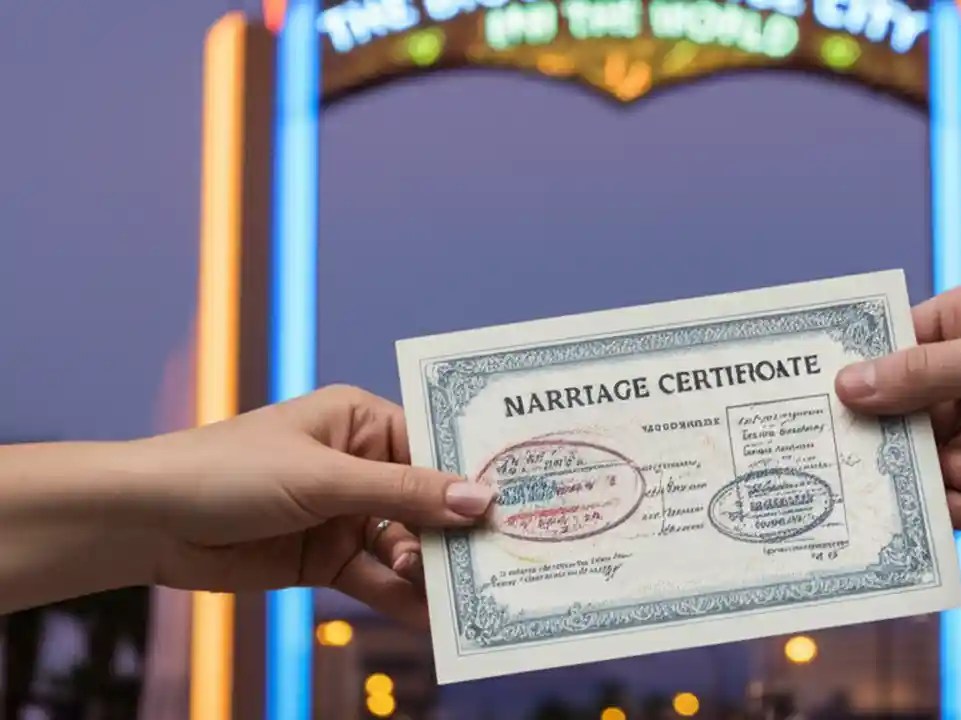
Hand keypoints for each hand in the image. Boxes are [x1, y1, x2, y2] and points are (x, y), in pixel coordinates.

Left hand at [133, 384, 494, 627]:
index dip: (472, 474)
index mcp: (360, 422)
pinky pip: (377, 579)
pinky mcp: (326, 558)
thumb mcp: (323, 479)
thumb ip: (402, 494)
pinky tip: (429, 616)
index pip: (433, 445)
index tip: (516, 500)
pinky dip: (401, 598)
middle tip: (498, 559)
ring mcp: (344, 514)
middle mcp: (360, 465)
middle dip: (456, 531)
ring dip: (431, 569)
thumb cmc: (229, 471)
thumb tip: (479, 499)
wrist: (147, 521)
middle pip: (427, 500)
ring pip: (407, 545)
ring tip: (466, 595)